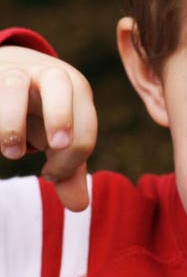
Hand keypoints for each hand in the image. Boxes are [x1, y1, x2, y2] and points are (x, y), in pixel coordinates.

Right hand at [0, 45, 96, 210]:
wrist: (11, 70)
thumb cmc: (42, 112)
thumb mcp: (59, 139)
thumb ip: (69, 170)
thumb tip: (78, 206)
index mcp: (76, 90)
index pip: (84, 127)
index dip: (70, 161)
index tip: (50, 175)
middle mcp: (48, 74)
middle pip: (59, 83)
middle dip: (59, 117)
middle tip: (53, 147)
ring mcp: (14, 72)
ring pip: (13, 85)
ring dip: (11, 122)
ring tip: (11, 152)